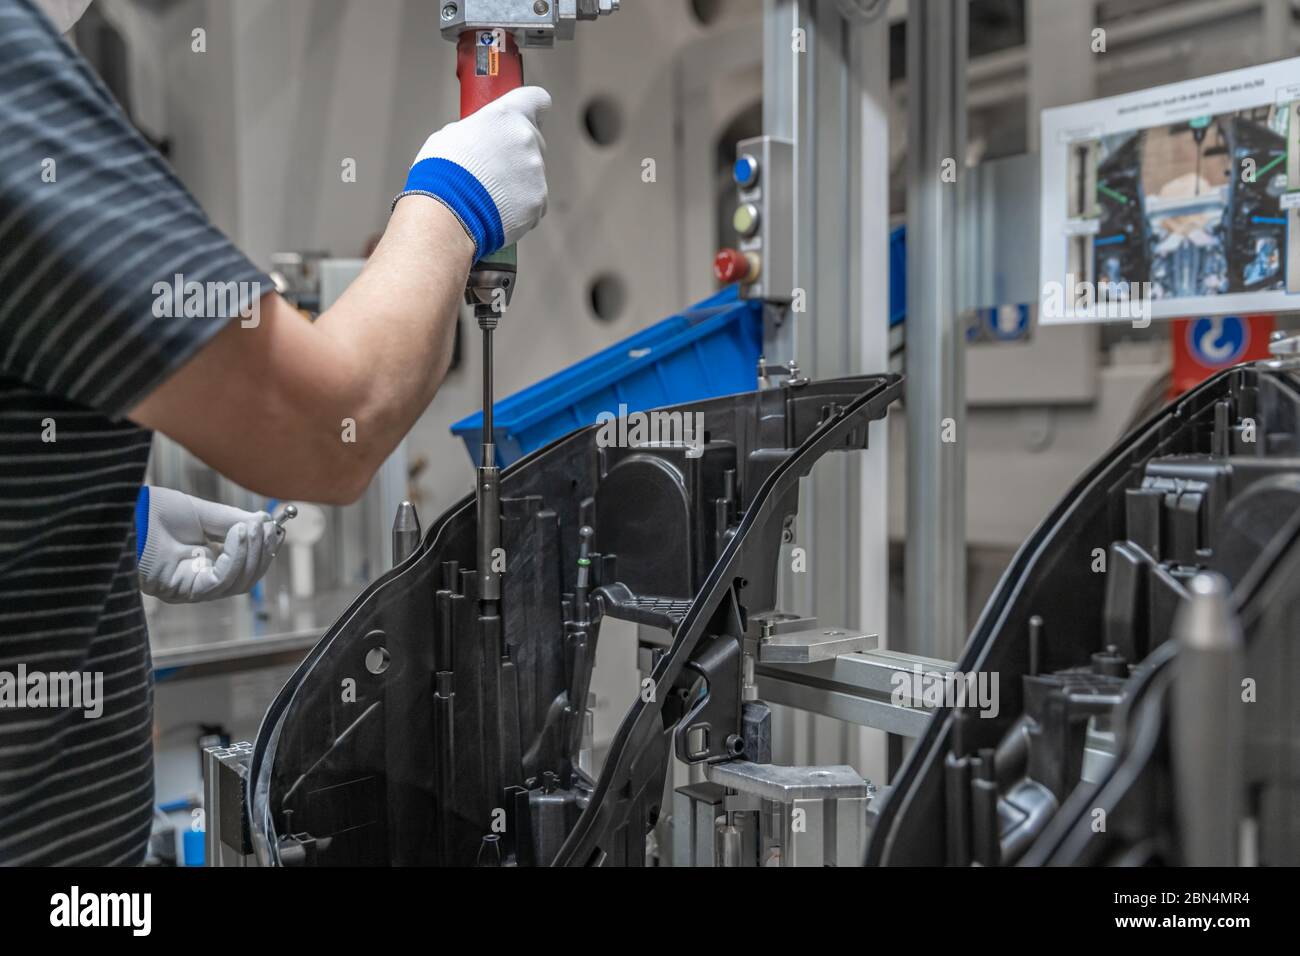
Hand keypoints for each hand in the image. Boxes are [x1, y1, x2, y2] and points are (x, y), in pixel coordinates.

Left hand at [136, 487, 280, 603]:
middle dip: (261, 552)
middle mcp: (198, 579)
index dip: (262, 549)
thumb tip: (265, 522)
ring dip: (251, 553)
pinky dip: (235, 558)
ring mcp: (191, 588)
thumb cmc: (152, 512)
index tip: (276, 528)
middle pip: (246, 578)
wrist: (125, 514)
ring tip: (251, 526)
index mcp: (202, 561)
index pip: (243, 565)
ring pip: (238, 583)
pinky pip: (221, 582)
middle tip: (268, 527)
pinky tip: (237, 535)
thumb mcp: (202, 512)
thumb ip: (232, 521)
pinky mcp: (183, 591)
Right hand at [395, 86, 550, 257]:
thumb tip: (479, 139)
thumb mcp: (450, 136)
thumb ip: (475, 131)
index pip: (537, 99)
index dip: (532, 108)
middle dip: (516, 152)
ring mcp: (536, 172)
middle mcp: (527, 140)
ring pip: (532, 174)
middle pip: (533, 140)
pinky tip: (497, 211)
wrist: (447, 214)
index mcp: (506, 116)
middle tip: (492, 168)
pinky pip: (533, 202)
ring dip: (517, 182)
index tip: (526, 116)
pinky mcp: (539, 201)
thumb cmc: (441, 173)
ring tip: (488, 195)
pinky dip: (520, 207)